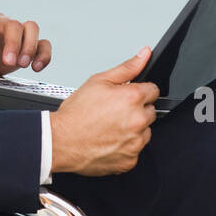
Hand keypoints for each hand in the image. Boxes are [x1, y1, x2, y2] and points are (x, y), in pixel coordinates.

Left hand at [0, 4, 51, 75]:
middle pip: (12, 24)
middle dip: (12, 43)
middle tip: (8, 62)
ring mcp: (15, 32)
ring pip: (31, 28)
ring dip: (30, 46)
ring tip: (23, 64)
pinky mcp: (26, 45)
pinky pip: (43, 44)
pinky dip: (44, 54)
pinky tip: (36, 67)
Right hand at [50, 47, 158, 175]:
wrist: (61, 141)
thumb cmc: (76, 113)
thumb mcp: (99, 81)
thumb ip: (127, 67)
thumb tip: (144, 54)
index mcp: (132, 98)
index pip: (153, 90)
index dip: (139, 91)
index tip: (127, 97)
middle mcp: (138, 120)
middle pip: (150, 111)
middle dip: (136, 110)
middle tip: (114, 112)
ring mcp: (135, 142)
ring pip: (145, 132)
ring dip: (133, 129)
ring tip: (110, 127)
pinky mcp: (130, 161)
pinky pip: (135, 150)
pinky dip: (126, 147)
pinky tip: (110, 140)